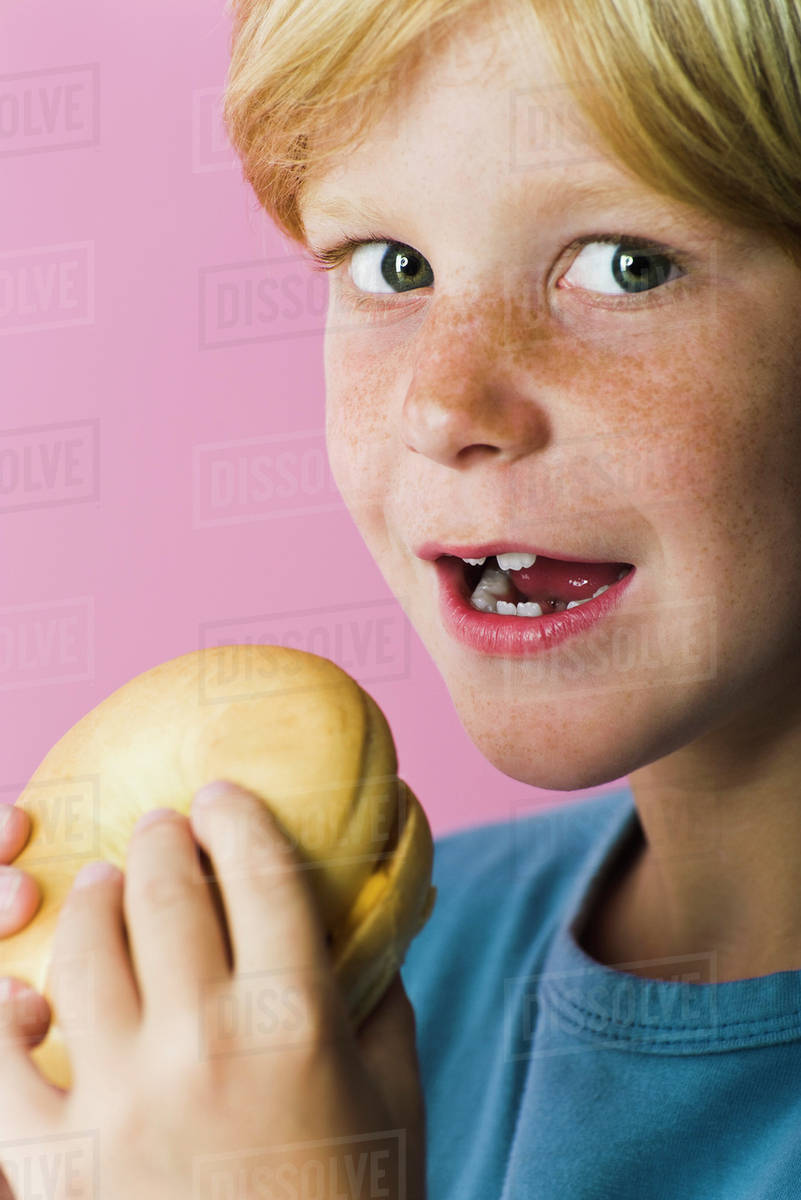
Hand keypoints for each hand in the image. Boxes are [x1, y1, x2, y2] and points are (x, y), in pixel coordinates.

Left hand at [0, 782, 426, 1199]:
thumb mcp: (396, 1097)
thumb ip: (383, 994)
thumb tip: (373, 913)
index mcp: (297, 1020)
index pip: (262, 874)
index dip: (238, 818)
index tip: (222, 795)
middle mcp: (207, 1043)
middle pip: (169, 892)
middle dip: (163, 836)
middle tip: (164, 823)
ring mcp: (124, 1100)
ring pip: (87, 949)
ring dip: (97, 897)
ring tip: (108, 884)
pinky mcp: (61, 1159)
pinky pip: (4, 1061)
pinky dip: (6, 1013)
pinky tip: (26, 990)